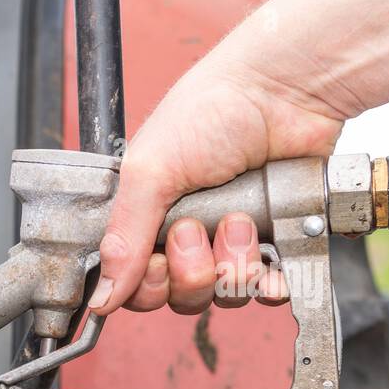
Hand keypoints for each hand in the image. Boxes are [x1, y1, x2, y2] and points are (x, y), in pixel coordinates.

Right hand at [89, 56, 345, 315]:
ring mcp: (233, 242)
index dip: (147, 285)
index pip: (138, 285)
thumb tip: (102, 298)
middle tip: (195, 228)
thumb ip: (123, 239)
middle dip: (191, 270)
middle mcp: (190, 236)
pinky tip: (269, 251)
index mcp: (149, 220)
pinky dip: (271, 279)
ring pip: (225, 295)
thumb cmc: (213, 110)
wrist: (287, 89)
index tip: (156, 262)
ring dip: (232, 262)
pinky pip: (270, 289)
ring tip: (240, 220)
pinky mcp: (277, 242)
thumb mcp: (150, 172)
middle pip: (181, 297)